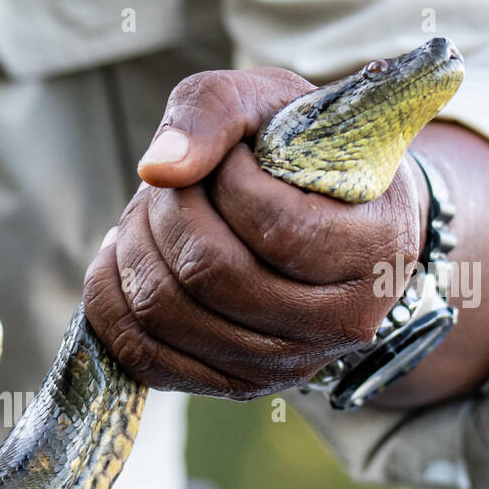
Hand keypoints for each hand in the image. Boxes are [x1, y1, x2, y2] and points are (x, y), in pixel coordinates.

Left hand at [84, 68, 426, 399]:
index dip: (230, 179)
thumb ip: (216, 111)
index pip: (275, 227)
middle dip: (168, 211)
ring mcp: (284, 366)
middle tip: (174, 183)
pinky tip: (125, 256)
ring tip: (151, 213)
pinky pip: (141, 354)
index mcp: (376, 250)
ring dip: (135, 247)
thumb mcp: (271, 103)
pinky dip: (112, 297)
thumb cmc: (300, 156)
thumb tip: (158, 168)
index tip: (234, 156)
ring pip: (166, 312)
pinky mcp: (231, 385)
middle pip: (208, 273)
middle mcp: (338, 324)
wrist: (320, 221)